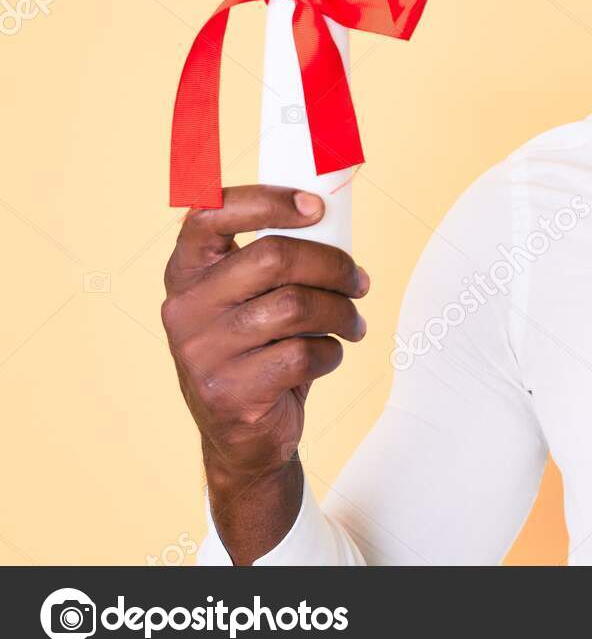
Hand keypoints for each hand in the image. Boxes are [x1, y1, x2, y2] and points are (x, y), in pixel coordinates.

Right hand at [161, 185, 367, 560]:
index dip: (268, 201)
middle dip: (332, 265)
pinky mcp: (228, 391)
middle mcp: (184, 307)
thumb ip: (273, 260)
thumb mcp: (251, 299)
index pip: (211, 214)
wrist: (243, 437)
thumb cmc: (258, 351)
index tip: (316, 207)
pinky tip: (326, 357)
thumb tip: (332, 217)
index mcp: (187, 271)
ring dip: (341, 313)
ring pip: (296, 306)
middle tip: (359, 281)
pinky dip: (330, 353)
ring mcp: (201, 352)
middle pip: (273, 258)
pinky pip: (301, 354)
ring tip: (352, 323)